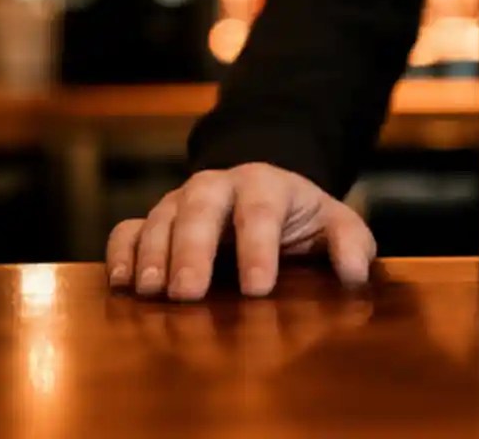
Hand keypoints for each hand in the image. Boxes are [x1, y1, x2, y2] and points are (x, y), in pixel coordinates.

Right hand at [106, 163, 376, 300]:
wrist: (266, 194)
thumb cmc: (302, 219)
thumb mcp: (336, 224)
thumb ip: (351, 244)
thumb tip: (356, 275)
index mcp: (266, 185)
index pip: (261, 212)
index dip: (258, 249)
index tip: (258, 289)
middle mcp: (218, 187)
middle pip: (201, 210)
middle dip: (192, 251)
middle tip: (188, 293)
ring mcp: (181, 202)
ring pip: (161, 219)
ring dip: (153, 256)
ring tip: (152, 293)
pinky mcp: (155, 220)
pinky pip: (128, 229)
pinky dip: (122, 253)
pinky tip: (122, 285)